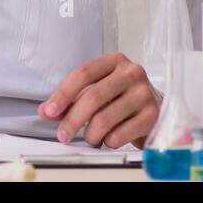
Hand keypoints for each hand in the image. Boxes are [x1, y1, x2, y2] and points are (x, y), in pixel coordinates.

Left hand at [37, 53, 160, 149]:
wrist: (157, 109)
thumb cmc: (123, 98)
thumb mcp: (98, 91)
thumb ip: (72, 99)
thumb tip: (46, 110)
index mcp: (114, 61)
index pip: (83, 73)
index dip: (63, 93)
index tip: (50, 111)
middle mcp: (131, 72)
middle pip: (93, 96)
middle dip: (73, 119)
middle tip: (63, 135)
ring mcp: (143, 93)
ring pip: (105, 118)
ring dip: (91, 134)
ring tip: (91, 138)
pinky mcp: (152, 115)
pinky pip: (120, 133)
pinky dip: (109, 141)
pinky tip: (109, 139)